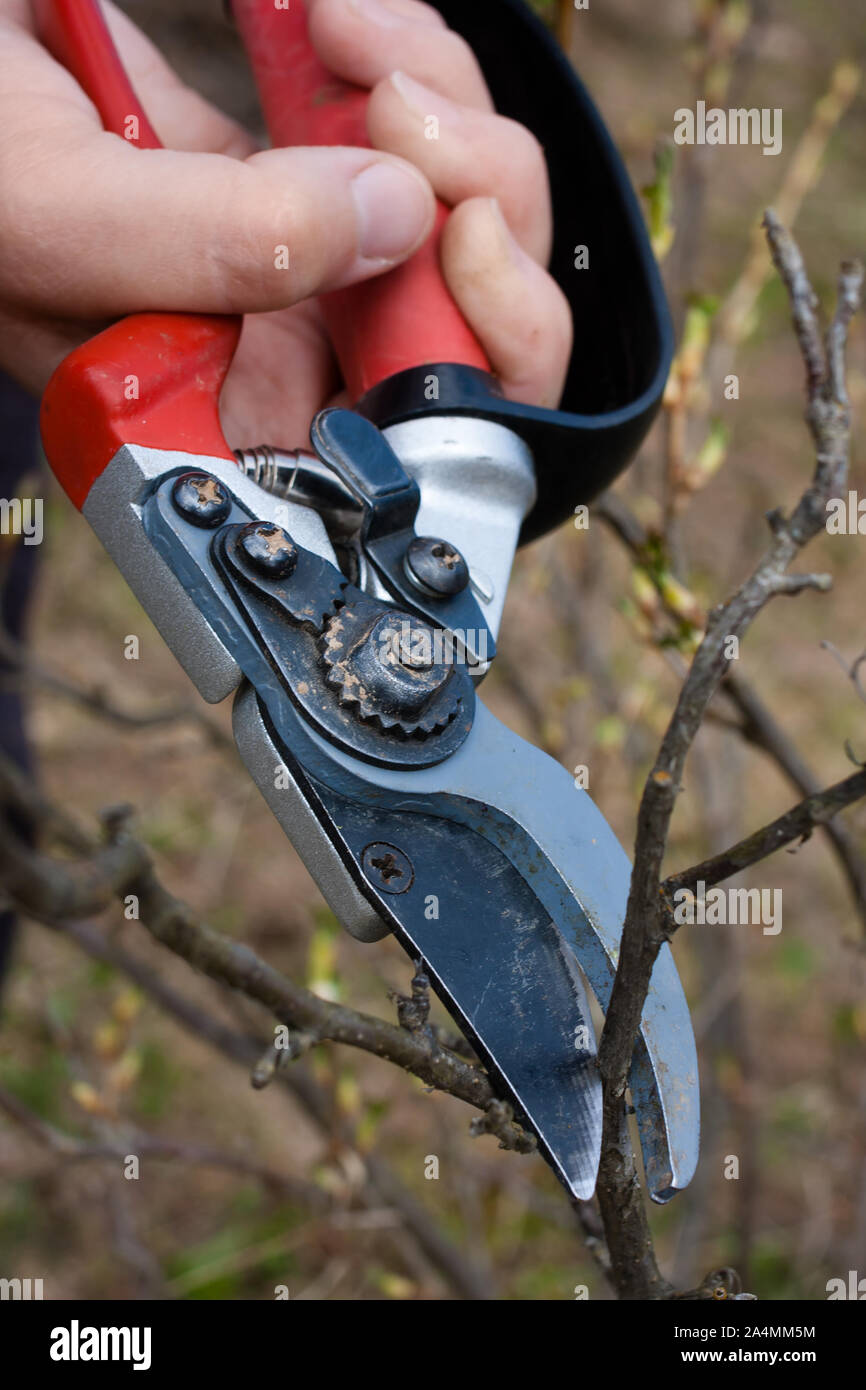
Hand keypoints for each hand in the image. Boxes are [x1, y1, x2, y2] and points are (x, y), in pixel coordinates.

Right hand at [0, 0, 570, 450]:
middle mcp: (264, 350)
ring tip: (348, 36)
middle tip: (406, 113)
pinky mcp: (280, 171)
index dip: (468, 363)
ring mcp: (281, 259)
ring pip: (441, 218)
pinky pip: (396, 140)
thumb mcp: (59, 212)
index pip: (390, 445)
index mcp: (215, 413)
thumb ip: (223, 243)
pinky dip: (400, 66)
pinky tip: (341, 25)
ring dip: (436, 112)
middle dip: (473, 207)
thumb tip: (394, 221)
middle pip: (450, 325)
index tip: (461, 242)